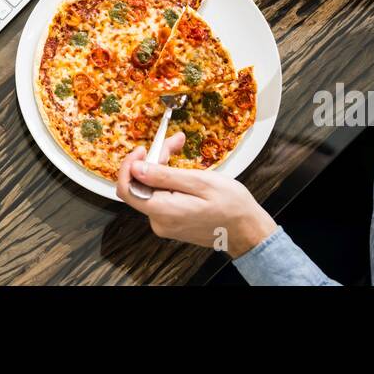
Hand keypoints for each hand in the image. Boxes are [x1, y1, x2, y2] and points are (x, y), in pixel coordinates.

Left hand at [116, 133, 277, 256]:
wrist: (247, 231)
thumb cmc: (231, 206)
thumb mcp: (200, 182)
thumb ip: (165, 176)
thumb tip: (136, 168)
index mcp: (163, 211)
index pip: (127, 189)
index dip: (129, 165)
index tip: (143, 149)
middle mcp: (159, 221)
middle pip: (141, 185)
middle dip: (152, 159)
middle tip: (174, 142)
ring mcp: (164, 223)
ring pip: (151, 189)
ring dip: (161, 167)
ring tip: (179, 149)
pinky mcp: (171, 222)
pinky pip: (161, 197)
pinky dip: (167, 180)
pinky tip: (182, 170)